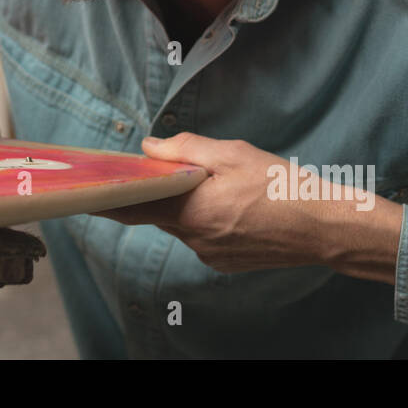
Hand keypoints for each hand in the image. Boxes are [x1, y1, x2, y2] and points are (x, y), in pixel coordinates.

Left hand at [95, 132, 402, 281]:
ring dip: (184, 202)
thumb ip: (185, 149)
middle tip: (155, 168)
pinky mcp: (225, 261)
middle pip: (158, 212)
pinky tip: (231, 202)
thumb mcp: (232, 153)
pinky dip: (204, 217)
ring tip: (214, 182)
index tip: (84, 190)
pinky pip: (202, 234)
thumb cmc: (281, 187)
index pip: (132, 207)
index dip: (106, 198)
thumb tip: (150, 146)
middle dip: (154, 191)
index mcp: (190, 211)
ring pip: (181, 223)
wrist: (323, 228)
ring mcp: (209, 254)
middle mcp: (194, 239)